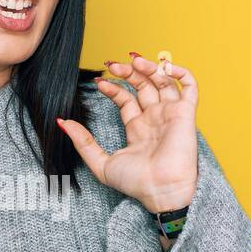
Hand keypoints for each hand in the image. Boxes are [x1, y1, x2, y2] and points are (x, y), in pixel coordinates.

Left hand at [56, 51, 198, 213]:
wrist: (160, 191)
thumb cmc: (136, 183)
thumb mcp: (100, 162)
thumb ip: (82, 141)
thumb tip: (61, 122)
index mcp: (137, 128)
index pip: (126, 99)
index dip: (113, 87)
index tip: (98, 82)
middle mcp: (154, 118)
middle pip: (143, 85)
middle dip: (128, 72)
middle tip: (112, 65)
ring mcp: (170, 114)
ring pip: (163, 80)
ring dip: (148, 66)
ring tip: (132, 60)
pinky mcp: (185, 113)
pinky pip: (189, 85)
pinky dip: (180, 71)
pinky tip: (163, 66)